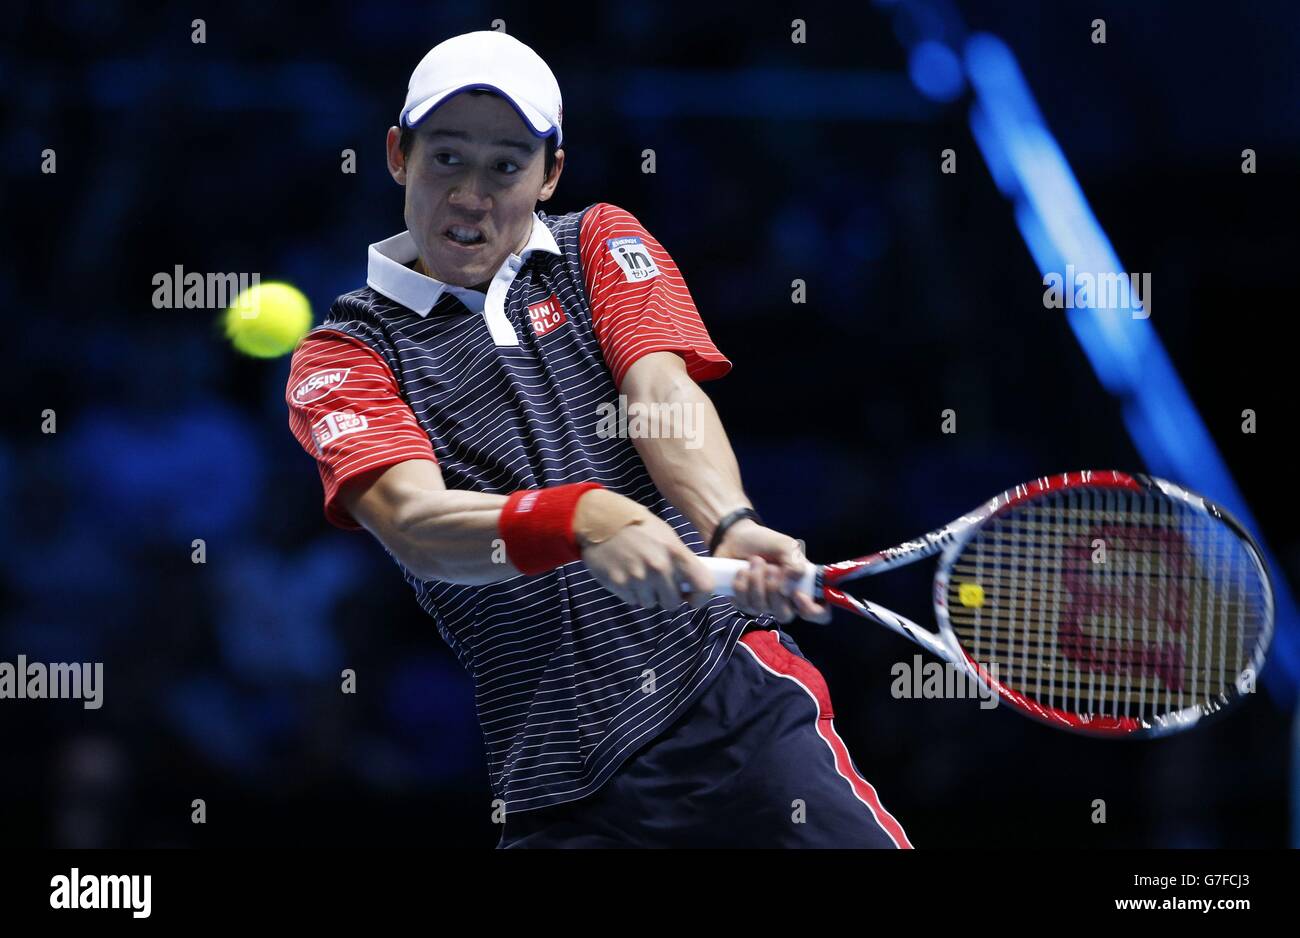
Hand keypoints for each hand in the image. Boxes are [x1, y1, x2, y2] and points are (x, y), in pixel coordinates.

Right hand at [577, 490, 712, 610]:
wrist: (597, 520)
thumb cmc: (635, 524)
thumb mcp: (664, 534)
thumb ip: (678, 558)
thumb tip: (689, 581)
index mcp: (675, 552)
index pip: (703, 585)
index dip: (701, 597)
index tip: (692, 598)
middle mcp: (659, 567)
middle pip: (673, 603)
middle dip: (667, 597)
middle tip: (658, 584)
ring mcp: (638, 577)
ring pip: (651, 603)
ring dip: (646, 595)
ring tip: (637, 574)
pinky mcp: (619, 584)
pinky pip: (632, 601)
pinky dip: (630, 592)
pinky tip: (625, 574)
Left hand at [714, 519, 831, 623]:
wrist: (738, 537)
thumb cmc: (767, 542)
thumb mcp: (786, 546)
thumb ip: (794, 563)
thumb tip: (793, 579)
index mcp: (803, 587)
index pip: (819, 614)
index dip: (811, 611)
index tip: (796, 593)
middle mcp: (785, 600)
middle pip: (785, 616)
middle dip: (774, 591)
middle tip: (770, 568)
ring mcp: (764, 604)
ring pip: (761, 608)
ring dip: (756, 581)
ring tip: (755, 561)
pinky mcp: (744, 602)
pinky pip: (743, 605)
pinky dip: (741, 585)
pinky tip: (742, 570)